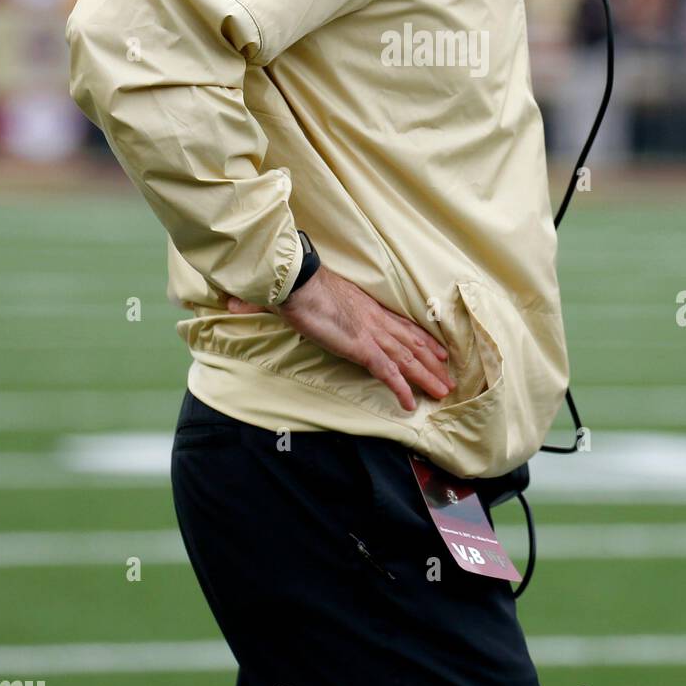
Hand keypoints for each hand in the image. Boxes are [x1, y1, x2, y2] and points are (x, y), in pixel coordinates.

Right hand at [226, 267, 455, 411]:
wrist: (296, 280)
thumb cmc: (297, 285)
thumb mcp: (300, 297)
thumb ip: (284, 304)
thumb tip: (237, 305)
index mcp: (365, 307)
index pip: (399, 324)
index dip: (420, 339)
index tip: (435, 350)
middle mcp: (374, 320)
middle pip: (410, 343)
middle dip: (431, 363)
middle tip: (448, 378)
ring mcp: (370, 333)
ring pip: (407, 359)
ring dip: (426, 378)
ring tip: (442, 392)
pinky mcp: (362, 346)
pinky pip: (387, 372)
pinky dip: (401, 389)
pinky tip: (410, 404)